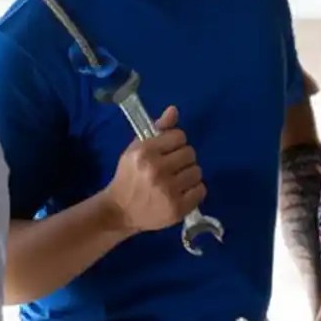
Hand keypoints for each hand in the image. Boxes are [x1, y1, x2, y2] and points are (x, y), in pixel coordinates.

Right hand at [102, 105, 205, 233]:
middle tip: (172, 168)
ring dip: (189, 175)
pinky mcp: (177, 208)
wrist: (120, 210)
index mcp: (145, 152)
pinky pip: (201, 191)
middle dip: (183, 159)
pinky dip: (194, 191)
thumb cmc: (129, 176)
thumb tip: (174, 110)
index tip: (168, 152)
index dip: (175, 143)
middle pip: (190, 153)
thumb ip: (158, 129)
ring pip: (197, 172)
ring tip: (176, 181)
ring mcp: (168, 191)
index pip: (179, 136)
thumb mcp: (137, 148)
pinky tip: (181, 193)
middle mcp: (156, 170)